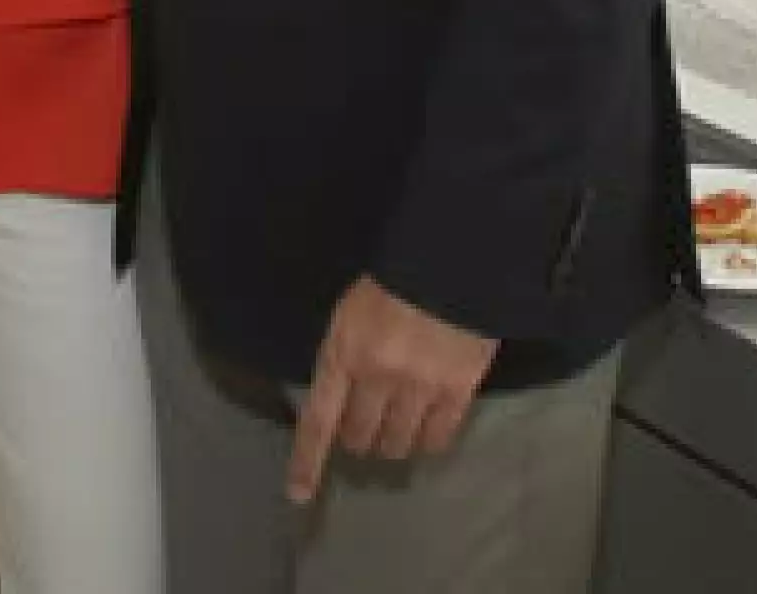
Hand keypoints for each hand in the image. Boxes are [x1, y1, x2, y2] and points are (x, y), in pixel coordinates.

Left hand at [287, 278, 497, 502]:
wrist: (450, 262)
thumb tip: (341, 398)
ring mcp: (419, 388)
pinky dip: (429, 441)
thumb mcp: (349, 313)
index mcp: (343, 354)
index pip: (318, 420)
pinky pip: (439, 436)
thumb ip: (343, 356)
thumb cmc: (391, 282)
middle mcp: (377, 378)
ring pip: (398, 441)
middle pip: (360, 435)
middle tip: (363, 430)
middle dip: (358, 437)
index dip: (307, 461)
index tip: (299, 494)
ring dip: (392, 442)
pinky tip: (426, 434)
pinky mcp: (457, 390)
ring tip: (395, 430)